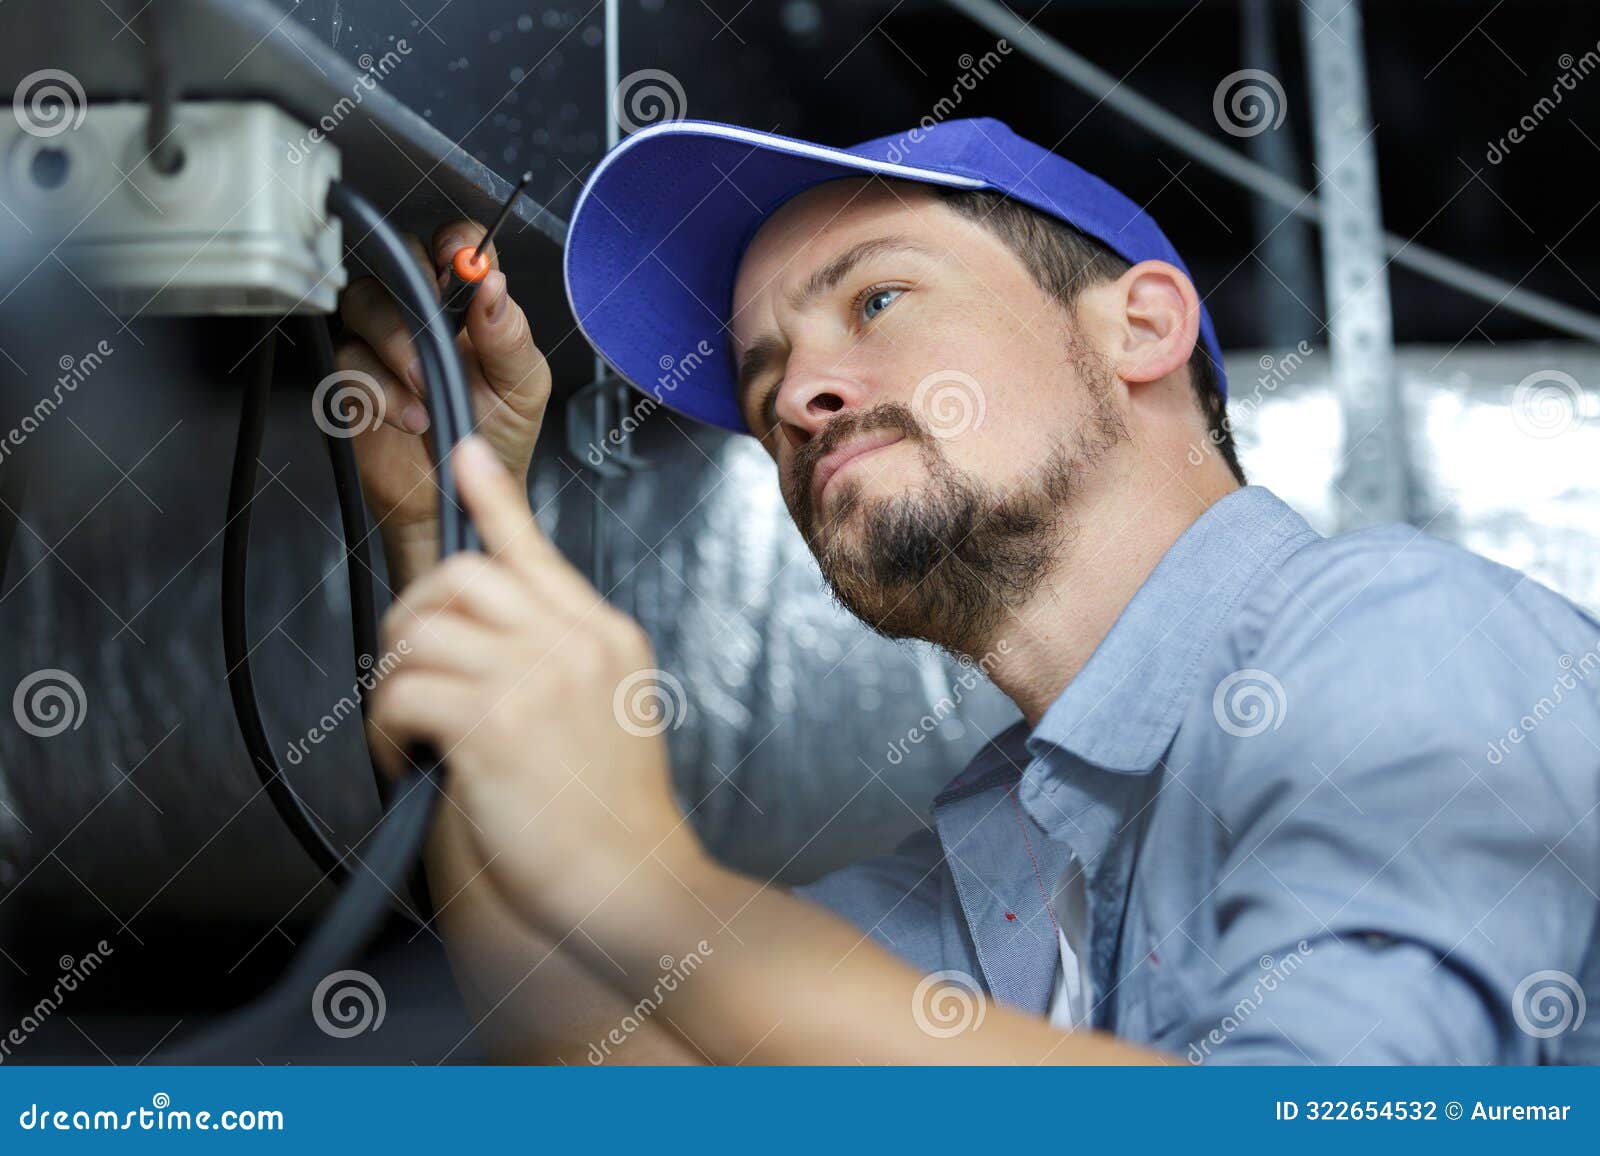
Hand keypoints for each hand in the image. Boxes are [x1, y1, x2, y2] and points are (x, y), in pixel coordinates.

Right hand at [334, 220, 550, 578]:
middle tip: (440, 339)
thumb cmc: (495, 438)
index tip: (458, 263)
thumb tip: (495, 286)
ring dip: (397, 348)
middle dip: (416, 298)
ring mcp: (383, 342)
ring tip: (428, 391)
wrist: (461, 498)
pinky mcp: (352, 376)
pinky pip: (348, 358)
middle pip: (399, 263)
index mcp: (469, 306)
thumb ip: (510, 335)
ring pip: (365, 304)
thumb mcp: (523, 387)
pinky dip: (379, 388)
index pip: (460, 246)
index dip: (456, 244)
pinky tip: (410, 416)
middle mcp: (423, 314)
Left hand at [365, 437, 704, 932]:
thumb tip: (496, 630)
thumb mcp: (610, 711)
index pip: (535, 550)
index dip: (492, 499)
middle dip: (411, 614)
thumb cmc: (612, 815)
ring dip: (393, 683)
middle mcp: (573, 645)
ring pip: (420, 633)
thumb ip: (564, 658)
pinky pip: (401, 693)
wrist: (631, 883)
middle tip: (407, 666)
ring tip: (407, 731)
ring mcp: (535, 680)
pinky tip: (404, 760)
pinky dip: (384, 729)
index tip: (463, 457)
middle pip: (461, 575)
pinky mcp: (492, 724)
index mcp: (605, 637)